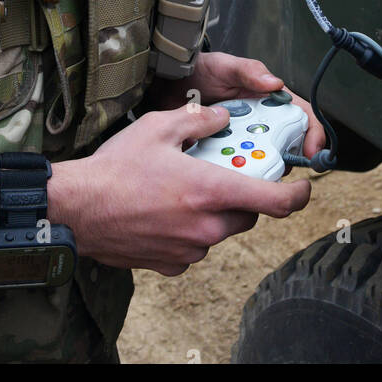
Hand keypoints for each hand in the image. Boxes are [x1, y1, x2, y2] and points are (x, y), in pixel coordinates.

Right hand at [48, 102, 311, 274]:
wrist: (78, 210)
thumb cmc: (115, 168)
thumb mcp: (158, 127)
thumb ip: (198, 120)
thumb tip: (222, 117)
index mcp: (210, 191)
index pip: (275, 202)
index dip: (297, 194)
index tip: (303, 186)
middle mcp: (207, 226)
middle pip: (247, 215)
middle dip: (243, 196)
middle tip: (221, 174)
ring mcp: (190, 249)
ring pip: (220, 230)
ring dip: (213, 212)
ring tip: (181, 190)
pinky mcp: (172, 264)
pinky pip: (195, 245)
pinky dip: (189, 229)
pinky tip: (163, 211)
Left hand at [146, 51, 325, 157]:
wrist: (168, 84)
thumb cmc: (201, 70)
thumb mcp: (226, 66)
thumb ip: (249, 71)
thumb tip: (275, 83)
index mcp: (269, 100)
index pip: (301, 117)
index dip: (313, 135)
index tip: (313, 153)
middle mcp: (261, 122)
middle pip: (286, 146)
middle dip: (287, 158)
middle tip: (279, 168)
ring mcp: (243, 138)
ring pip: (263, 159)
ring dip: (261, 167)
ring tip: (250, 170)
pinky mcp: (225, 152)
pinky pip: (237, 167)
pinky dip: (237, 173)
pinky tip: (229, 174)